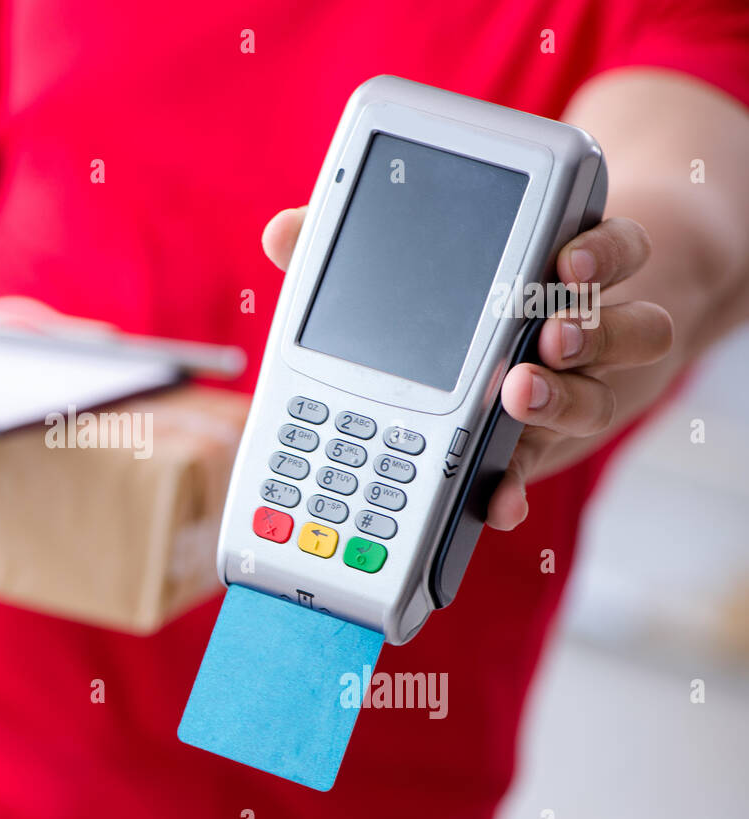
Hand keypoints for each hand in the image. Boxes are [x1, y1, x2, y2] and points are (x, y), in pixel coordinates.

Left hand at [261, 210, 673, 530]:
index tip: (568, 259)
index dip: (601, 253)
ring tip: (519, 396)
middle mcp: (578, 336)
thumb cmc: (455, 311)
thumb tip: (282, 231)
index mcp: (556, 277)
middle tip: (549, 335)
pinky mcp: (528, 454)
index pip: (607, 250)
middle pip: (622, 326)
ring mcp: (564, 399)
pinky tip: (494, 501)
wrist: (494, 379)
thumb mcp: (407, 271)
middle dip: (587, 330)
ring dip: (564, 399)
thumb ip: (352, 248)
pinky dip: (514, 488)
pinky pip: (535, 472)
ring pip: (600, 397)